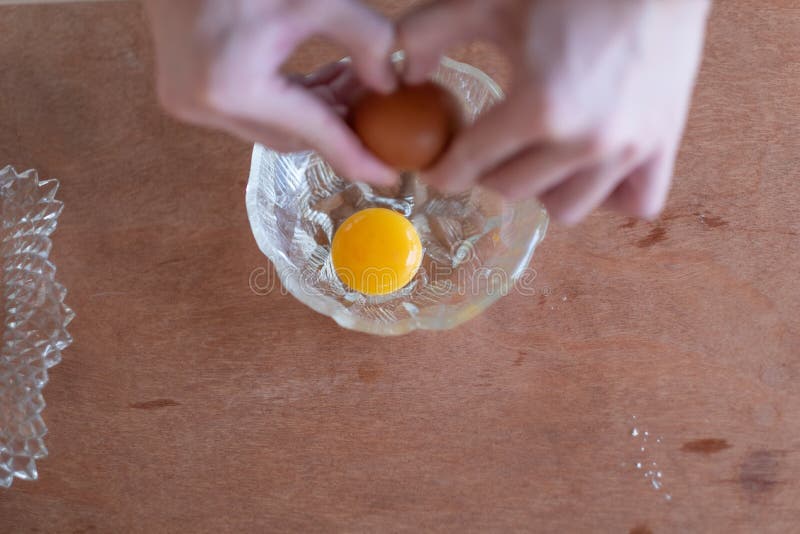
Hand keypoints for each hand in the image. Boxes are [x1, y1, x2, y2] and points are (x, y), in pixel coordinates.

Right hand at [144, 0, 397, 184]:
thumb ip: (366, 39)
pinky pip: (249, 114)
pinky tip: (316, 80)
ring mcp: (188, 103)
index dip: (358, 155)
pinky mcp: (184, 93)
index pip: (313, 134)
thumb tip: (390, 84)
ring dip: (313, 113)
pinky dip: (285, 103)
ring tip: (350, 81)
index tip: (390, 174)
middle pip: (291, 137)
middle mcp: (204, 107)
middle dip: (338, 124)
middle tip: (375, 99)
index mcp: (233, 87)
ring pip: (271, 128)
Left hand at [399, 0, 710, 222]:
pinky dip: (610, 195)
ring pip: (567, 208)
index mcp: (537, 107)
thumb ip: (428, 34)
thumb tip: (399, 77)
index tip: (439, 166)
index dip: (444, 170)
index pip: (469, 166)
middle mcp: (584, 141)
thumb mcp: (487, 0)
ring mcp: (629, 149)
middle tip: (488, 146)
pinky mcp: (663, 145)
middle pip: (512, 191)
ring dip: (544, 189)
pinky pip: (636, 204)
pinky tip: (592, 166)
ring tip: (539, 155)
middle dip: (489, 171)